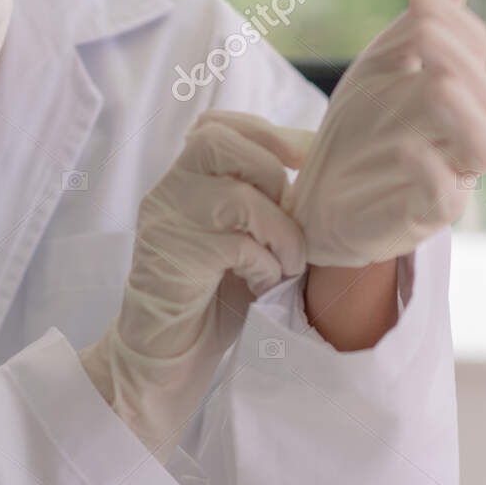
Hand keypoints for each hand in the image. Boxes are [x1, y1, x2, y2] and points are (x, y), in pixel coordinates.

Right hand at [79, 110, 307, 454]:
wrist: (167, 359)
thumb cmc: (214, 298)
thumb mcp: (246, 239)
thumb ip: (267, 204)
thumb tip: (321, 172)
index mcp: (183, 182)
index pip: (214, 125)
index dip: (264, 132)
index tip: (304, 158)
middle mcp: (166, 193)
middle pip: (220, 143)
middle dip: (272, 176)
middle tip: (289, 223)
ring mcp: (164, 224)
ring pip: (234, 196)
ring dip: (279, 229)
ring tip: (287, 262)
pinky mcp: (171, 261)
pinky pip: (235, 245)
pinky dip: (265, 264)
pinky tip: (264, 285)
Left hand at [284, 0, 485, 266]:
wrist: (318, 199)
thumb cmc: (354, 134)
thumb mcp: (373, 75)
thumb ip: (407, 37)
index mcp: (456, 94)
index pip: (476, 51)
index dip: (454, 22)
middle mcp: (461, 134)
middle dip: (456, 58)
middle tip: (422, 34)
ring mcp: (449, 176)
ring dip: (465, 114)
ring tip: (437, 84)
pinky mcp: (424, 216)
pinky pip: (444, 196)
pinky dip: (428, 168)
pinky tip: (405, 147)